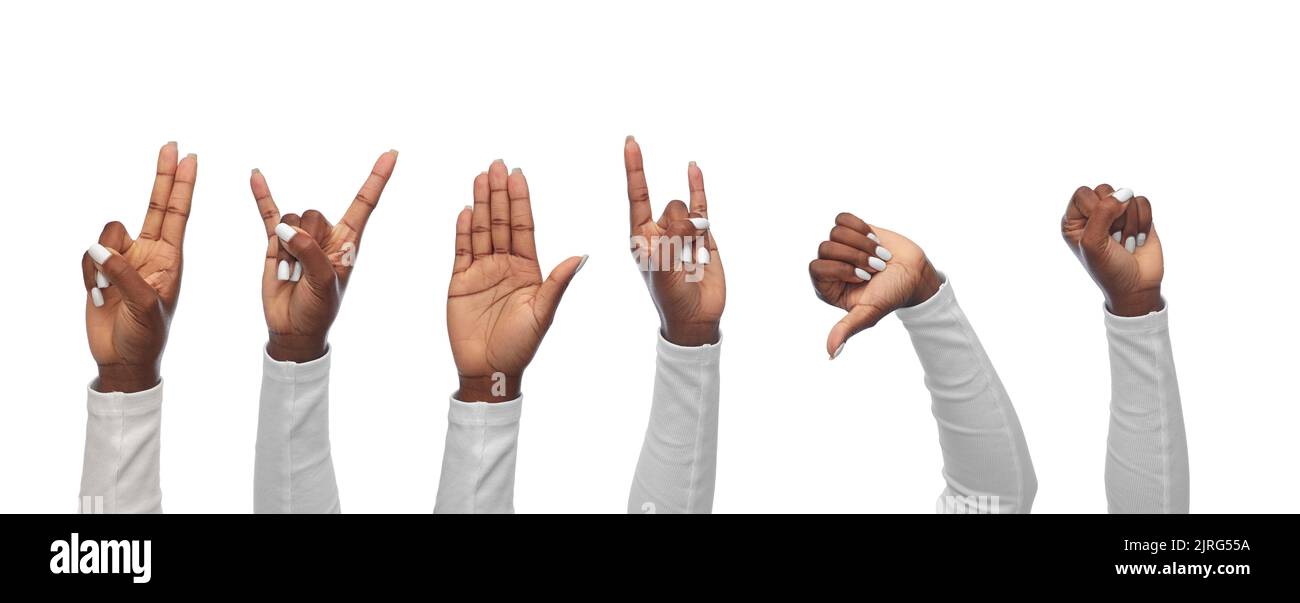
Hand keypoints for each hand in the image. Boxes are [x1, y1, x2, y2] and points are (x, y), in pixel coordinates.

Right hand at [83, 142, 196, 392]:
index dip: (182, 185)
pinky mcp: (100, 269)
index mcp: (171, 259)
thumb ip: (126, 275)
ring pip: (109, 234)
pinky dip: (91, 274)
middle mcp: (149, 253)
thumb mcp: (146, 307)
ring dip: (107, 262)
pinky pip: (89, 255)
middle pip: (154, 206)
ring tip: (114, 292)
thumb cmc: (146, 336)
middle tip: (172, 146)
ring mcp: (124, 260)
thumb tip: (101, 247)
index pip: (177, 214)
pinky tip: (100, 295)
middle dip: (163, 177)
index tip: (189, 158)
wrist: (121, 360)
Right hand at [250, 150, 397, 361]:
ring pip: (289, 220)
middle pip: (313, 214)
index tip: (393, 153)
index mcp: (348, 241)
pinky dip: (262, 194)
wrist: (293, 328)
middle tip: (305, 272)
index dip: (377, 179)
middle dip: (304, 241)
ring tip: (291, 272)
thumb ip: (310, 253)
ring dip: (285, 248)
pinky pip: (268, 213)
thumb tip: (285, 229)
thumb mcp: (325, 283)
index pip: (364, 203)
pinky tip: (255, 174)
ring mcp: (299, 236)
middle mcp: (325, 234)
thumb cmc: (319, 309)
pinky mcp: (275, 242)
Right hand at [447, 160, 585, 401]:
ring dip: (481, 203)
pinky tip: (465, 210)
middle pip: (502, 222)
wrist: (489, 370)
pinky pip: (461, 250)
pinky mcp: (459, 282)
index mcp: (528, 269)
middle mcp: (505, 265)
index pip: (524, 227)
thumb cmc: (521, 346)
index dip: (521, 200)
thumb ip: (558, 283)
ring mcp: (481, 271)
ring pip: (481, 230)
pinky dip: (463, 230)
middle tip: (496, 164)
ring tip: (480, 177)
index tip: (518, 174)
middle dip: (499, 193)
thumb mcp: (543, 313)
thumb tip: (581, 256)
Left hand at [623, 136, 724, 346]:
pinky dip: (698, 187)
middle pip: (671, 207)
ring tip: (694, 261)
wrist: (694, 316)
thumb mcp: (661, 269)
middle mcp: (659, 229)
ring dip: (695, 234)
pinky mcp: (703, 235)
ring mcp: (681, 230)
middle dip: (680, 229)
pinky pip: (701, 205)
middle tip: (680, 260)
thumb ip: (672, 238)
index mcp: (641, 237)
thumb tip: (690, 218)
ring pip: (690, 212)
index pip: (636, 195)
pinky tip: (693, 168)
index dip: (635, 168)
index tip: (630, 141)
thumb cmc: (670, 296)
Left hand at [808, 213, 940, 358]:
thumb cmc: (891, 296)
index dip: (842, 268)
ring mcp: (840, 247)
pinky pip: (844, 218)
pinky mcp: (852, 230)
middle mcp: (830, 266)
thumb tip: (830, 354)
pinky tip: (875, 240)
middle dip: (856, 255)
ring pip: (836, 231)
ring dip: (863, 242)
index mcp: (827, 286)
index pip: (816, 266)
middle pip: (826, 246)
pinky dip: (861, 227)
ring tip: (878, 255)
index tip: (864, 277)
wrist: (915, 275)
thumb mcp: (868, 314)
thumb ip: (847, 329)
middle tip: (876, 268)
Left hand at [1061, 184, 1162, 316]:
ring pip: (1127, 195)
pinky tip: (1139, 239)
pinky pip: (1143, 202)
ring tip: (1126, 243)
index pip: (1083, 193)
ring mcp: (1116, 213)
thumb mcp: (1094, 244)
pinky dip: (1144, 221)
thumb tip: (1123, 193)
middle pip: (1106, 190)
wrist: (1136, 287)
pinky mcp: (1137, 216)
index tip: (1100, 232)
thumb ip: (1102, 213)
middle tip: (1114, 240)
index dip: (1095, 208)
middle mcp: (1093, 214)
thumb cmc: (1108, 269)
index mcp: (1074, 221)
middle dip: (1115, 217)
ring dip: (1130, 223)